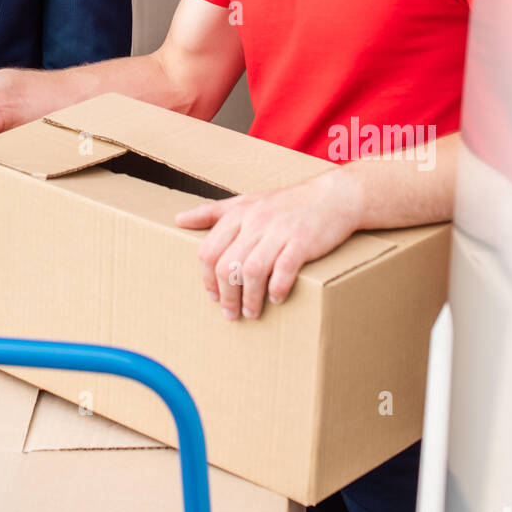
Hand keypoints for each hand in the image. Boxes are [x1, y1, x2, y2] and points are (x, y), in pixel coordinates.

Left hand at [175, 172, 360, 319]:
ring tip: (251, 312)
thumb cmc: (286, 204)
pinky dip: (277, 289)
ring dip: (249, 298)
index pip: (209, 251)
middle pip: (227, 266)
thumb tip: (178, 220)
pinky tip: (276, 298)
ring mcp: (279, 231)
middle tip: (230, 313)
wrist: (332, 197)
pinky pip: (283, 270)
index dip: (207, 279)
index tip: (213, 296)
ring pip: (251, 271)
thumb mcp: (246, 201)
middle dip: (226, 296)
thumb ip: (213, 212)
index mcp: (238, 214)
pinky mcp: (303, 242)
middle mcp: (255, 222)